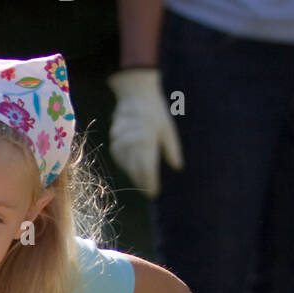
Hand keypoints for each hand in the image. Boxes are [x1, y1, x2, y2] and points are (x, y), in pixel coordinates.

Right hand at [107, 68, 183, 197]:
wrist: (134, 97)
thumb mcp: (167, 128)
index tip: (155, 193)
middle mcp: (132, 143)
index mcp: (147, 140)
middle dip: (143, 181)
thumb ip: (172, 149)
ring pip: (127, 167)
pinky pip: (121, 161)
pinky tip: (135, 168)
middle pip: (136, 170)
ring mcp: (121, 144)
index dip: (150, 182)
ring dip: (135, 174)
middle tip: (151, 191)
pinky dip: (128, 166)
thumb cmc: (154, 112)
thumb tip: (178, 167)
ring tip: (143, 181)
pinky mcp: (114, 145)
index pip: (148, 168)